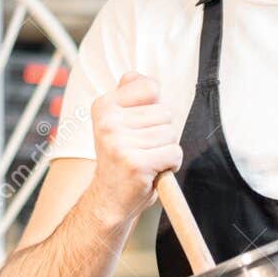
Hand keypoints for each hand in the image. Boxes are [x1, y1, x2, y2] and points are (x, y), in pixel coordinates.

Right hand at [87, 71, 180, 225]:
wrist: (108, 200)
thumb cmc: (120, 160)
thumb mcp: (118, 123)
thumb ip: (129, 98)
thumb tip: (137, 76)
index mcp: (104, 106)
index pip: (150, 87)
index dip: (155, 108)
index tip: (139, 127)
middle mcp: (108, 122)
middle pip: (165, 112)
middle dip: (162, 133)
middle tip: (142, 150)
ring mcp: (120, 143)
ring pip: (170, 134)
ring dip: (166, 150)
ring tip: (146, 160)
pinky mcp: (135, 163)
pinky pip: (174, 153)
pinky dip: (171, 165)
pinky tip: (153, 171)